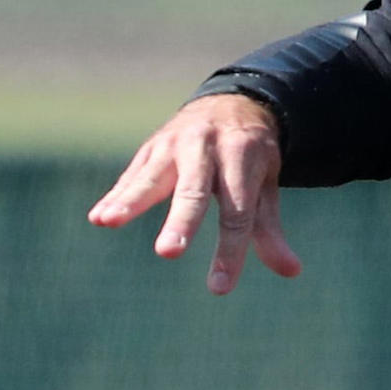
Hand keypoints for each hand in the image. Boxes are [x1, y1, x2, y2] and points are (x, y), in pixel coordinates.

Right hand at [90, 91, 300, 294]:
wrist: (231, 102)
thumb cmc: (250, 156)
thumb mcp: (267, 185)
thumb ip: (269, 229)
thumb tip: (292, 272)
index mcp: (243, 158)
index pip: (236, 213)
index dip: (229, 251)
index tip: (219, 287)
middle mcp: (207, 148)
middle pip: (194, 192)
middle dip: (181, 223)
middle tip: (169, 253)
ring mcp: (174, 144)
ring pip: (152, 176)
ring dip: (130, 200)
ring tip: (108, 221)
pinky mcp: (151, 148)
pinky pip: (132, 174)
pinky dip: (116, 195)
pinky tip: (99, 217)